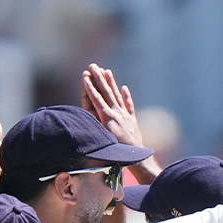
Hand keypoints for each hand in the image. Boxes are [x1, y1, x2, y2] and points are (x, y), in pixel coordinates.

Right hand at [81, 64, 158, 182]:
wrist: (136, 157)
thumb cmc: (117, 151)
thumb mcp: (103, 138)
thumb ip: (96, 125)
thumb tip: (89, 112)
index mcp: (107, 118)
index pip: (97, 99)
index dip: (91, 87)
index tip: (86, 75)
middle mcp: (116, 113)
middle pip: (106, 92)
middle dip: (99, 78)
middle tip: (93, 66)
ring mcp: (125, 115)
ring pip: (117, 95)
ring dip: (111, 83)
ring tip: (107, 71)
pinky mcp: (132, 120)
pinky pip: (129, 105)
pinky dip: (126, 96)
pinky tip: (124, 88)